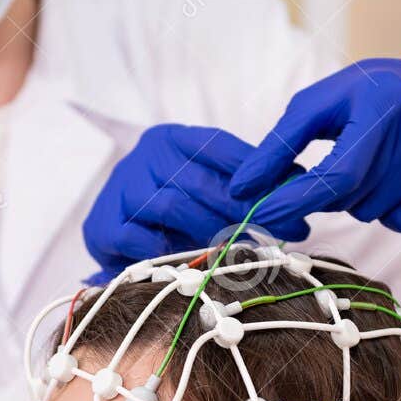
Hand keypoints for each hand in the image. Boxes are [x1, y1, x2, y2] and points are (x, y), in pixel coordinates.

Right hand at [82, 124, 309, 285]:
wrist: (111, 232)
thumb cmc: (170, 210)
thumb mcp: (205, 187)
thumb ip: (243, 184)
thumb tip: (299, 186)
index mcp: (169, 139)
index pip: (217, 147)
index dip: (256, 169)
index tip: (293, 190)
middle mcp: (141, 156)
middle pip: (199, 180)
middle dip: (245, 209)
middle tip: (282, 230)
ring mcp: (119, 189)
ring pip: (172, 207)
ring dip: (211, 231)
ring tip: (242, 248)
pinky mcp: (101, 225)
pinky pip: (139, 238)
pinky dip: (166, 250)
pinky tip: (187, 261)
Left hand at [229, 58, 400, 236]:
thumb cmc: (364, 100)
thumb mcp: (320, 107)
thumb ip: (279, 145)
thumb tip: (240, 190)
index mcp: (382, 101)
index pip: (335, 173)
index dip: (295, 201)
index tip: (261, 217)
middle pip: (352, 199)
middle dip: (330, 194)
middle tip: (341, 162)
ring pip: (376, 213)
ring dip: (361, 200)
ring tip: (375, 162)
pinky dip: (391, 211)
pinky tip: (398, 178)